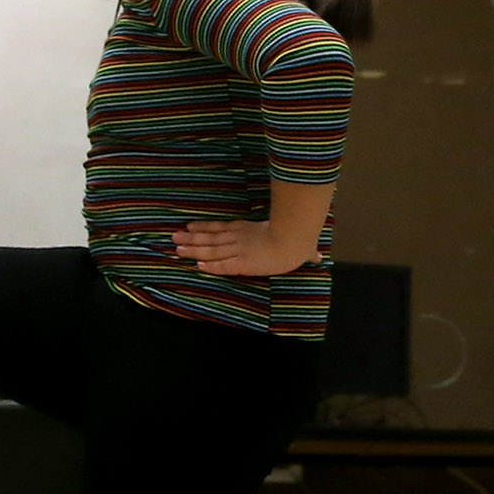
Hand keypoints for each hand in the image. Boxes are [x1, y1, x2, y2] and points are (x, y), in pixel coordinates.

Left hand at [172, 218, 316, 275]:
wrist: (296, 239)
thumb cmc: (300, 239)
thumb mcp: (302, 243)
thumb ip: (307, 251)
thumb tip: (319, 256)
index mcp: (249, 230)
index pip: (221, 228)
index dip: (204, 228)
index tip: (190, 227)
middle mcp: (240, 239)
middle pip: (210, 238)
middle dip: (191, 239)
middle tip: (174, 237)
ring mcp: (239, 251)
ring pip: (211, 251)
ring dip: (193, 251)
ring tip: (177, 250)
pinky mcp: (241, 264)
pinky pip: (221, 266)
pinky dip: (208, 266)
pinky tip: (196, 266)